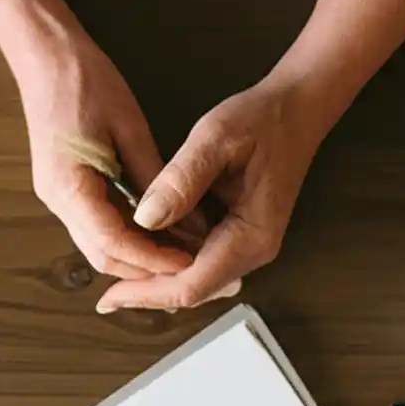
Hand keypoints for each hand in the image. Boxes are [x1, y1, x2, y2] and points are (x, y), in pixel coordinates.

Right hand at [0, 0, 192, 278]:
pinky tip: (156, 232)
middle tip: (189, 265)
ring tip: (179, 252)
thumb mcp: (130, 129)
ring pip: (98, 245)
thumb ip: (154, 179)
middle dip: (145, 268)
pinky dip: (126, 237)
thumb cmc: (84, 82)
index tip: (188, 262)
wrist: (46, 55)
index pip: (112, 243)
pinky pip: (96, 226)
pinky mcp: (64, 188)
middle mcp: (57, 201)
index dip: (152, 259)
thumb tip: (186, 220)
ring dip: (137, 255)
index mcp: (68, 187)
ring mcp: (57, 196)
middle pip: (102, 255)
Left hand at [95, 79, 325, 311]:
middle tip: (105, 295)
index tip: (109, 298)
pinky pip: (204, 261)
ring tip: (118, 275)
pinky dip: (172, 262)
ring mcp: (250, 246)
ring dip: (158, 279)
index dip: (148, 293)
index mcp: (251, 236)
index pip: (193, 284)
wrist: (299, 107)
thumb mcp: (217, 138)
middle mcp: (254, 251)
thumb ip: (181, 179)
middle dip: (149, 292)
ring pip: (198, 279)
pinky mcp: (242, 235)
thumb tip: (144, 219)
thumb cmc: (262, 118)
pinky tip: (145, 251)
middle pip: (194, 290)